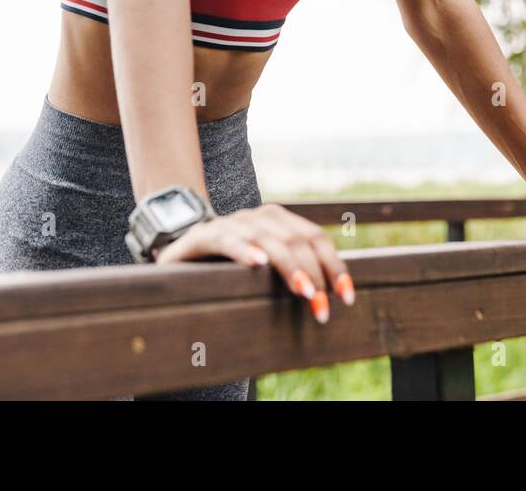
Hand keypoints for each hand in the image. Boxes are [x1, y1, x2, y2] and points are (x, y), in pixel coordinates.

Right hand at [151, 202, 354, 322]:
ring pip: (269, 239)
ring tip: (305, 291)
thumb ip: (292, 273)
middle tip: (322, 307)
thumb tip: (329, 297)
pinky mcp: (204, 236)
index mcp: (278, 221)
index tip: (346, 296)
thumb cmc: (229, 268)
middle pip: (297, 239)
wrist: (180, 251)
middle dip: (316, 274)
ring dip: (290, 266)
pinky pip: (228, 240)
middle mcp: (257, 217)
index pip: (315, 237)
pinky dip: (245, 250)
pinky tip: (258, 264)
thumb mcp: (265, 269)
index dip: (334, 265)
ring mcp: (231, 223)